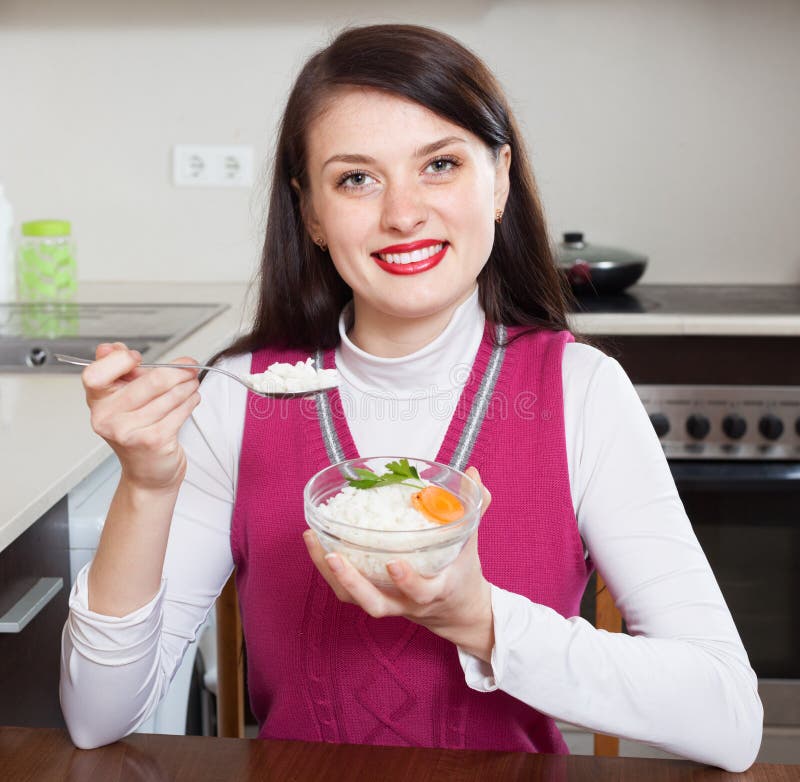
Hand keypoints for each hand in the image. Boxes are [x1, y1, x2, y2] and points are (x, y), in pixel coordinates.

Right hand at [81, 342, 200, 491]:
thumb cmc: (137, 432)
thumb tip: (111, 348)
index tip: (138, 359)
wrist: (148, 473)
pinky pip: (180, 411)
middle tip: (190, 367)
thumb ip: (119, 371)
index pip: (96, 374)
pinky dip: (191, 401)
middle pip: (150, 381)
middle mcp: (108, 418)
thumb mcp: (122, 399)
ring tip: (192, 383)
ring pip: (171, 395)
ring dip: (188, 386)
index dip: (119, 361)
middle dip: (177, 371)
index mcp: (97, 402)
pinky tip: (192, 399)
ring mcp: (129, 432)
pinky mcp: (153, 441)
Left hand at [304, 466, 494, 660]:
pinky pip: (347, 592)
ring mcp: (390, 604)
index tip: (393, 563)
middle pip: (375, 604)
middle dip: (352, 582)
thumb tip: (474, 473)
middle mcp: (408, 603)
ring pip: (354, 599)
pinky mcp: (374, 599)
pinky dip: (329, 571)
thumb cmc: (462, 573)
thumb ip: (473, 508)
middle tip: (334, 555)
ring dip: (331, 574)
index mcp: (437, 590)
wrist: (458, 611)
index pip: (421, 593)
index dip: (407, 581)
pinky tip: (316, 543)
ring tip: (313, 540)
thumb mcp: (472, 543)